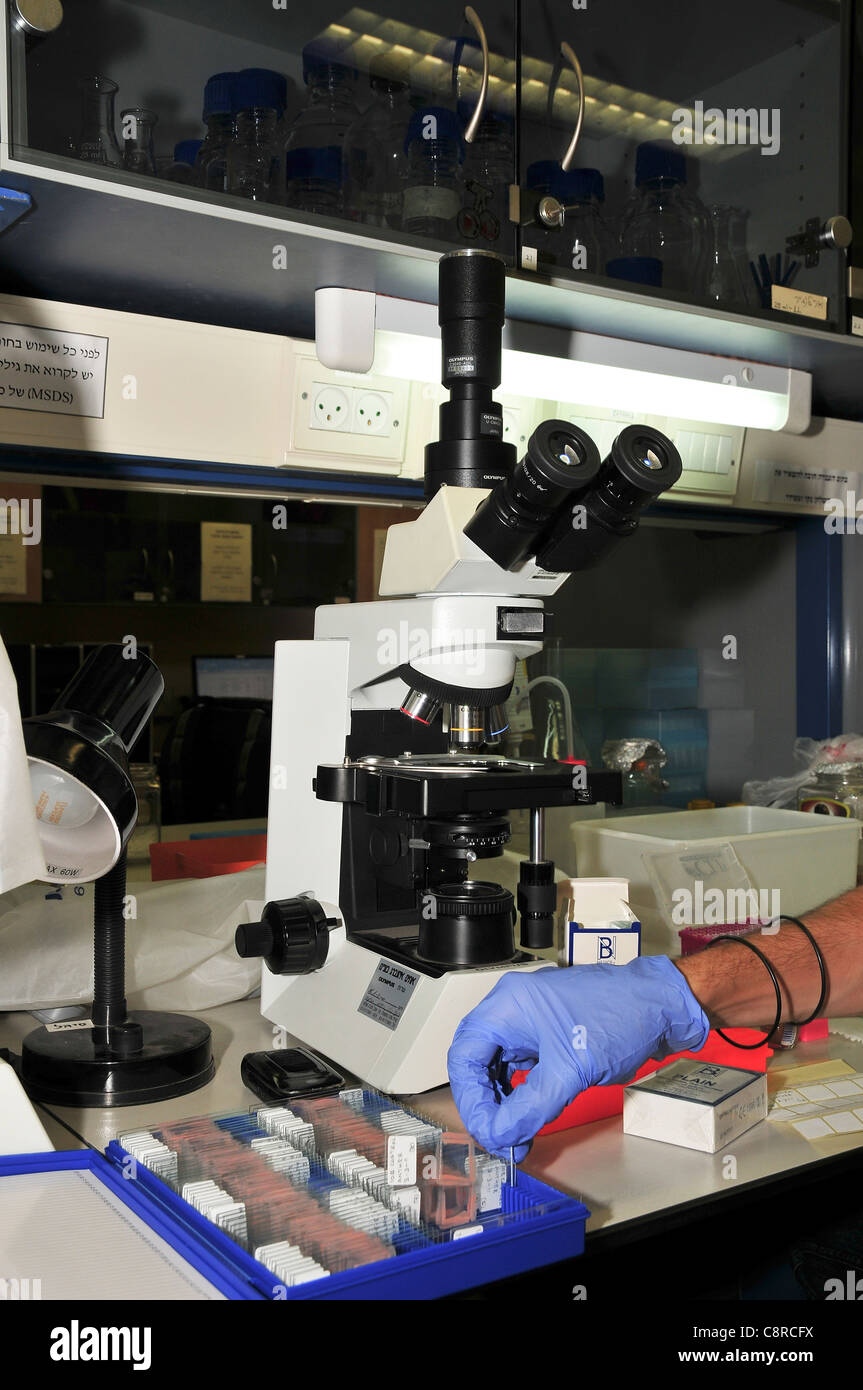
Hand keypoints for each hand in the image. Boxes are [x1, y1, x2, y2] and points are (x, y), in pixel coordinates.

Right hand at [447, 958, 708, 1159]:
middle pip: (476, 1062)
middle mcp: (513, 1009)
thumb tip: (503, 1133)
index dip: (471, 1100)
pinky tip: (528, 1114)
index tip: (487, 1131)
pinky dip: (520, 1092)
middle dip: (485, 1104)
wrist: (661, 1006)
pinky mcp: (547, 1032)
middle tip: (500, 1137)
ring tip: (516, 1134)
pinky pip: (520, 1065)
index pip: (465, 1056)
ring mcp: (530, 1020)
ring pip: (497, 1066)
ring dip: (503, 1102)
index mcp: (508, 1006)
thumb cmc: (620, 1016)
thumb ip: (531, 1106)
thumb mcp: (571, 1070)